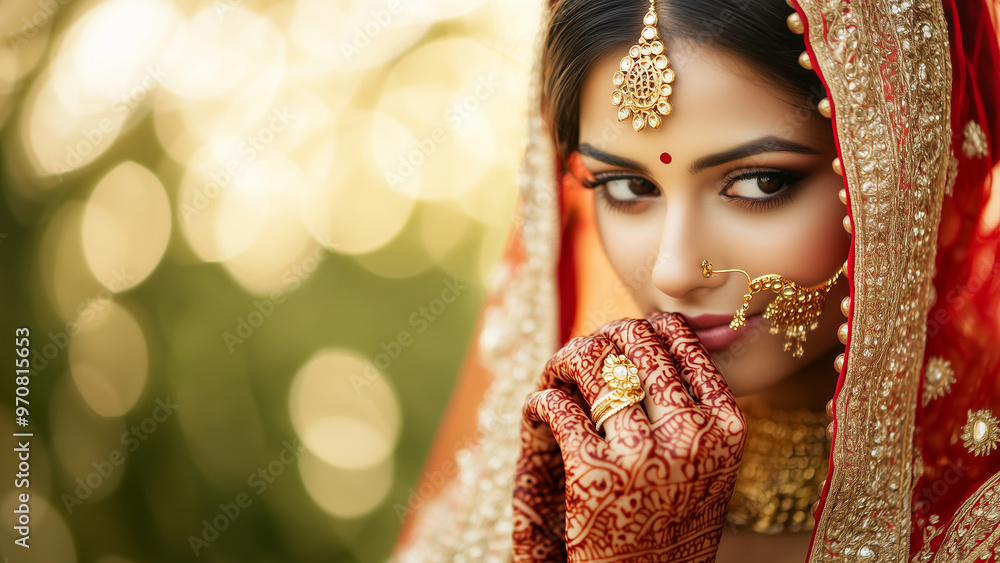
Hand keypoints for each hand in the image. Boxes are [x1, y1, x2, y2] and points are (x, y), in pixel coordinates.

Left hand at [512, 313, 745, 561]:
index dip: (640, 329)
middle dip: (602, 339)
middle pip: (634, 340)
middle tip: (583, 357)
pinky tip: (541, 410)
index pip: (678, 338)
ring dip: (565, 361)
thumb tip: (670, 330)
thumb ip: (698, 404)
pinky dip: (541, 402)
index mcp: (726, 426)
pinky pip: (557, 405)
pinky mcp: (595, 473)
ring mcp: (642, 453)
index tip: (621, 342)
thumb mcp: (709, 463)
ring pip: (593, 361)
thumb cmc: (674, 519)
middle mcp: (690, 434)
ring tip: (558, 376)